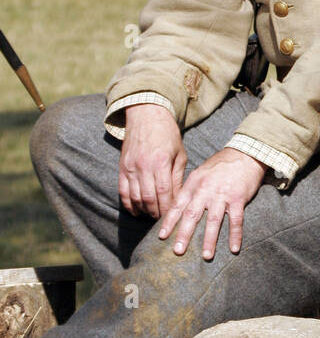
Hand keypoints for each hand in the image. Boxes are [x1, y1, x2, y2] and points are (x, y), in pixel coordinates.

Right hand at [119, 103, 186, 218]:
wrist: (146, 116)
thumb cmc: (167, 135)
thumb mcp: (179, 154)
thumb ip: (178, 177)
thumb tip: (179, 199)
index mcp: (160, 162)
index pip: (164, 192)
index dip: (168, 208)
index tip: (173, 217)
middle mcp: (143, 166)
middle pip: (149, 198)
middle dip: (156, 213)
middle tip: (163, 222)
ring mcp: (130, 168)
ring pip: (135, 197)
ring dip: (143, 211)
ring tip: (152, 217)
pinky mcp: (122, 168)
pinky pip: (123, 192)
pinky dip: (129, 205)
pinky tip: (137, 211)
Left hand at [158, 148, 266, 258]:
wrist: (244, 154)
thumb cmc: (220, 165)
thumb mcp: (200, 173)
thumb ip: (190, 190)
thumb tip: (178, 207)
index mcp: (194, 185)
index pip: (178, 205)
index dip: (169, 222)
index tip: (162, 237)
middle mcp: (205, 191)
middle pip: (192, 215)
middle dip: (184, 234)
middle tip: (178, 251)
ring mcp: (222, 195)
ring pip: (214, 221)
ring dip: (210, 240)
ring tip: (206, 256)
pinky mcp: (239, 199)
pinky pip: (236, 220)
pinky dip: (235, 235)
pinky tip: (234, 248)